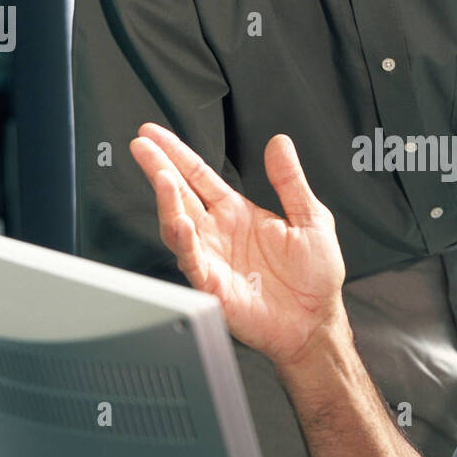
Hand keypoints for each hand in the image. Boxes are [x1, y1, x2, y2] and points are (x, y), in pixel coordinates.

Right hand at [129, 123, 346, 365]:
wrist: (315, 321)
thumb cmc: (314, 278)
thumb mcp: (311, 218)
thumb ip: (290, 181)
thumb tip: (280, 143)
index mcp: (238, 213)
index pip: (199, 176)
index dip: (177, 154)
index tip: (154, 135)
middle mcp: (219, 233)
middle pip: (180, 194)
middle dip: (158, 168)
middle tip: (141, 146)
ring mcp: (213, 257)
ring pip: (177, 224)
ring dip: (167, 201)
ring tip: (163, 178)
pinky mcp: (212, 284)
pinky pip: (191, 260)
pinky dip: (184, 242)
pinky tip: (180, 223)